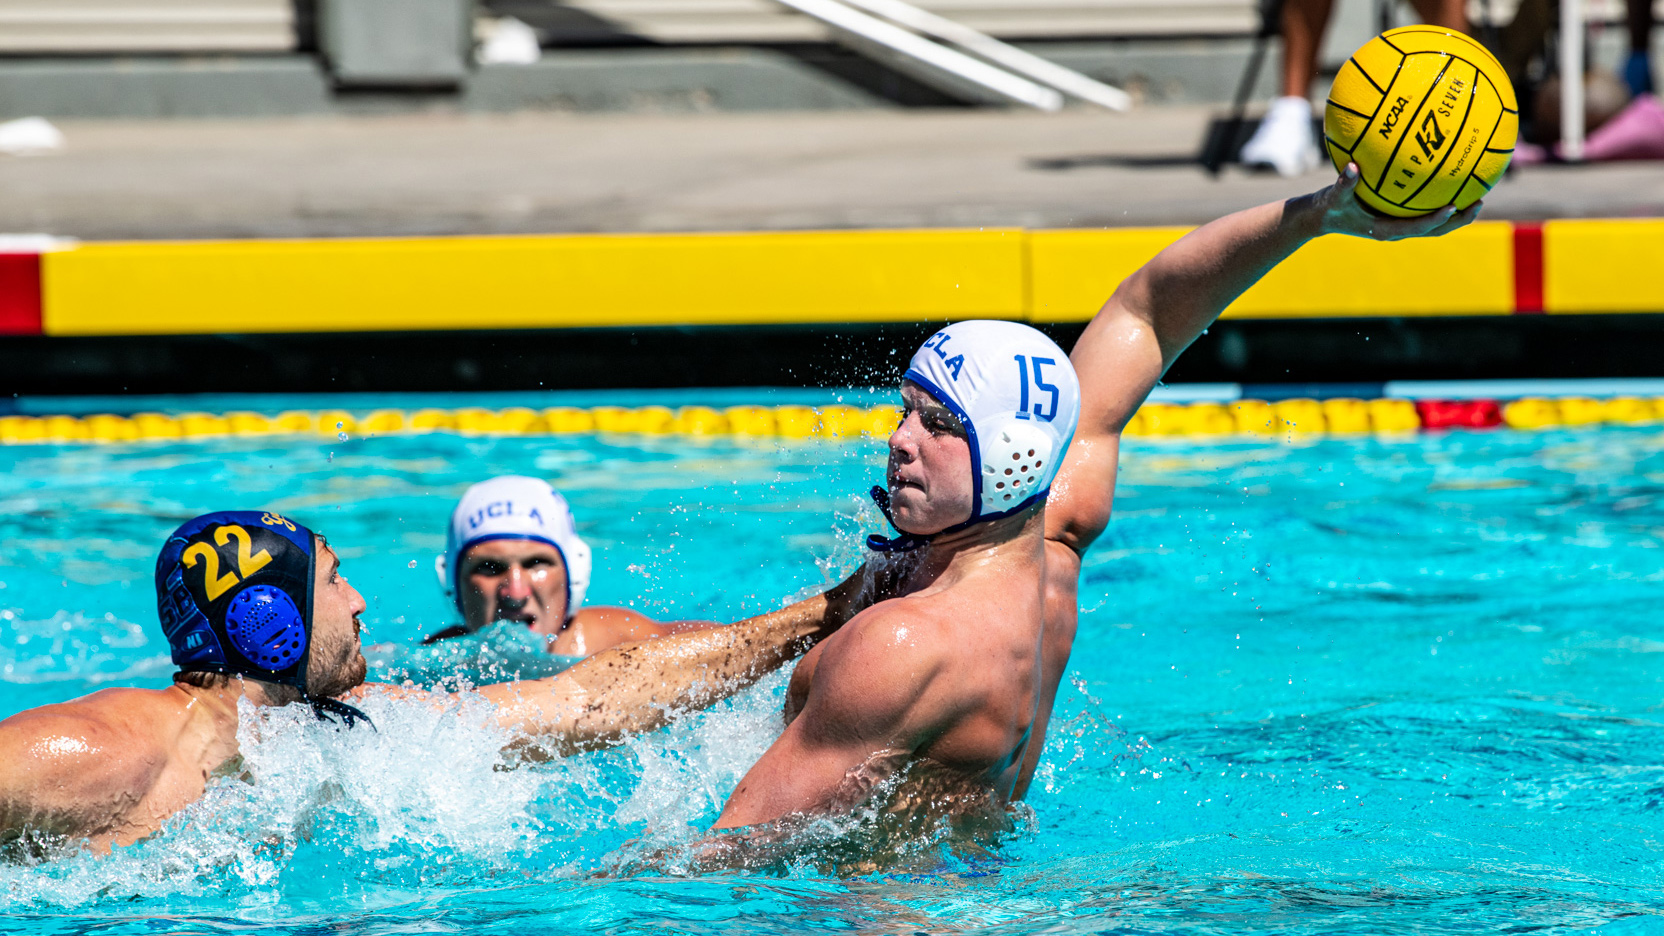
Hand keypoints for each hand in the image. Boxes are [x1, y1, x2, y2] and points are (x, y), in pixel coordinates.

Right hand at [1312, 162, 1481, 241]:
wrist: (1322, 218)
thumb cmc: (1328, 207)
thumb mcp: (1332, 196)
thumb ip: (1343, 184)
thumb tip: (1352, 166)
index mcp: (1384, 230)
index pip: (1416, 228)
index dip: (1435, 220)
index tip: (1452, 207)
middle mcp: (1397, 230)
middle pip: (1435, 230)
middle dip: (1458, 219)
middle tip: (1479, 202)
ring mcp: (1400, 225)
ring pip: (1434, 224)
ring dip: (1456, 214)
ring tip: (1477, 197)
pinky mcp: (1399, 217)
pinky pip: (1425, 211)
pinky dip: (1440, 201)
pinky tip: (1451, 181)